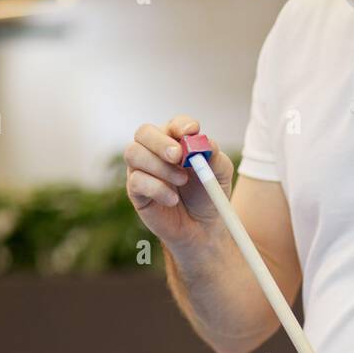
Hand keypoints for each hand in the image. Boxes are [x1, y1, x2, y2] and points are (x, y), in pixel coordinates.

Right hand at [124, 117, 233, 253]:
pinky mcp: (135, 191)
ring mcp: (142, 169)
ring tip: (182, 180)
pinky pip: (136, 181)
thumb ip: (214, 155)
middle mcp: (154, 150)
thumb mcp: (219, 173)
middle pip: (144, 132)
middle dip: (160, 142)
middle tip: (178, 156)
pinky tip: (172, 199)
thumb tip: (204, 142)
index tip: (192, 132)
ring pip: (134, 153)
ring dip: (159, 166)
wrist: (202, 228)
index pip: (173, 125)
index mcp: (176, 140)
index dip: (180, 125)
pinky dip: (157, 189)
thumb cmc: (208, 195)